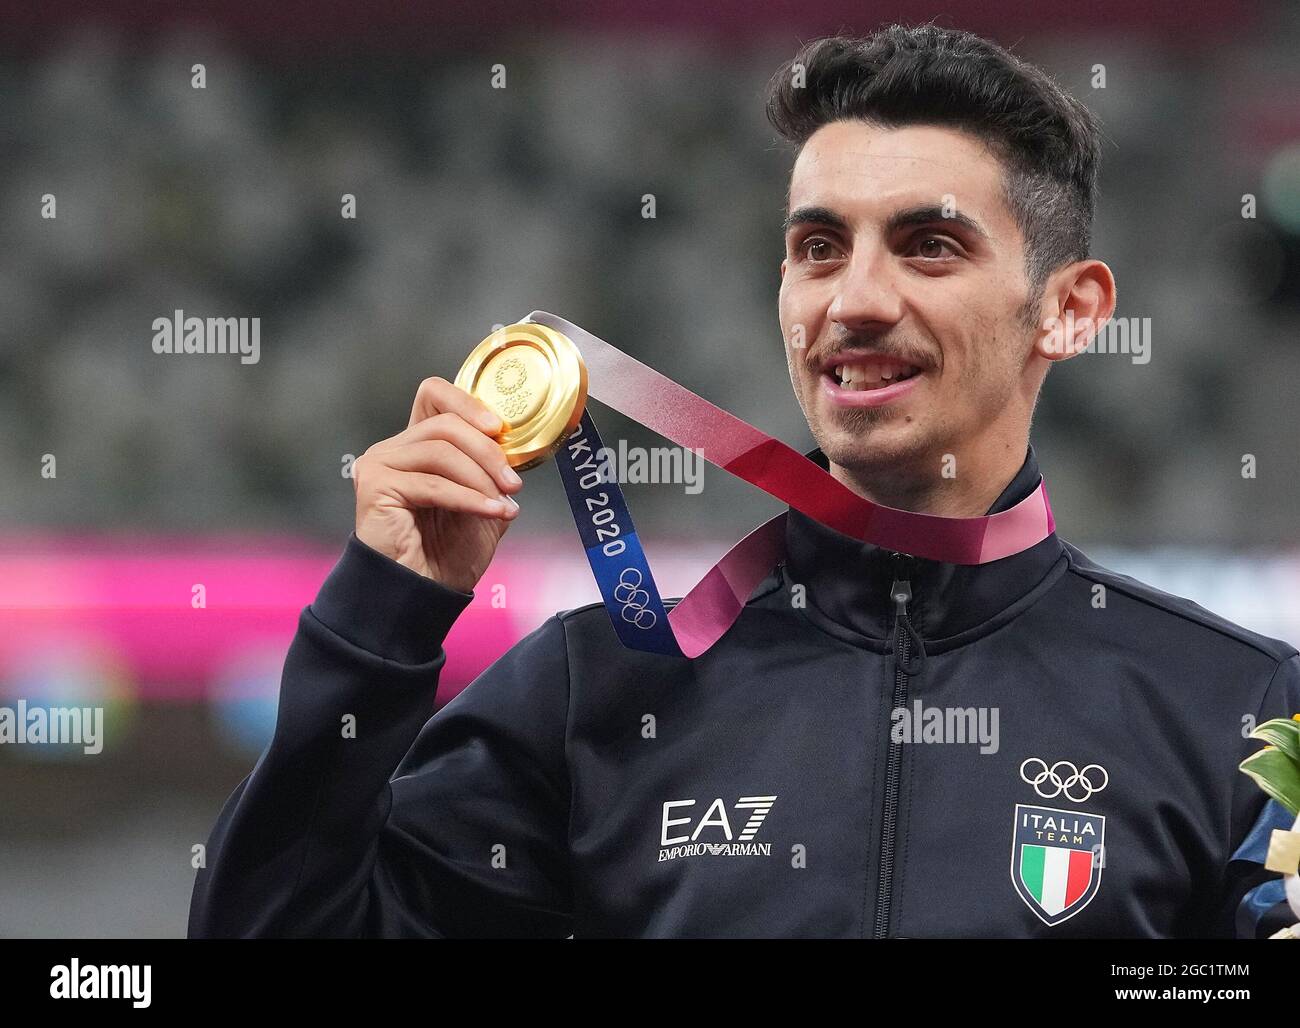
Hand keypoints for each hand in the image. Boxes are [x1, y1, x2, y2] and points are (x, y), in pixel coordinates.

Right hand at [353, 376, 522, 591]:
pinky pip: (433, 483)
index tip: (500, 428)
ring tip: (505, 503)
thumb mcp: (484, 504)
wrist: (424, 594)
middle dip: (487, 450)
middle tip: (513, 483)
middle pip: (444, 422)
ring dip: (481, 477)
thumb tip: (514, 449)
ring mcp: (380, 464)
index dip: (468, 403)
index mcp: (417, 445)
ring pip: (440, 450)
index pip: (435, 395)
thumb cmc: (448, 554)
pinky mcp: (375, 486)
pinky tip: (493, 512)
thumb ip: (493, 472)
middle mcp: (394, 449)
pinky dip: (470, 498)